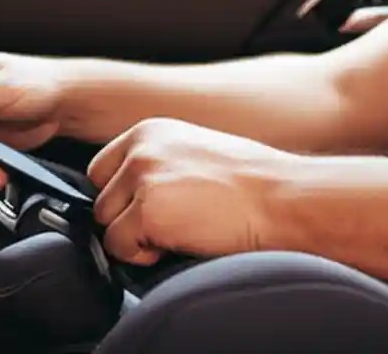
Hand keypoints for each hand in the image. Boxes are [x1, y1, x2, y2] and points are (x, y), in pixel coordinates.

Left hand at [87, 118, 292, 265]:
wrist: (286, 199)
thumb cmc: (254, 185)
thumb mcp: (195, 154)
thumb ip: (157, 166)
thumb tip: (127, 198)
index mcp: (150, 130)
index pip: (102, 170)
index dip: (123, 198)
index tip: (153, 210)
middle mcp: (140, 148)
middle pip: (101, 200)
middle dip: (128, 220)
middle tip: (174, 225)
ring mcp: (142, 178)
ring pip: (106, 226)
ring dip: (136, 239)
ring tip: (181, 231)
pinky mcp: (148, 211)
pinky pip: (119, 248)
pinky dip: (144, 256)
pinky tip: (182, 242)